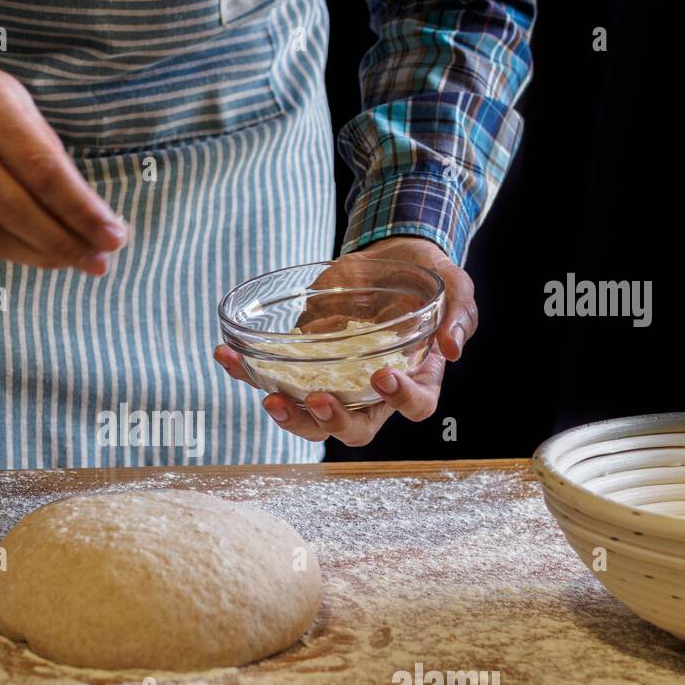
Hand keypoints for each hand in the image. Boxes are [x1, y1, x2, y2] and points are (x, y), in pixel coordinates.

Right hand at [0, 46, 126, 273]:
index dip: (81, 211)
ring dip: (43, 254)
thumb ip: (54, 162)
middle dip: (66, 241)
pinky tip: (41, 253)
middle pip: (17, 207)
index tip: (114, 237)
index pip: (42, 170)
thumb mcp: (19, 108)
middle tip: (100, 261)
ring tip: (77, 261)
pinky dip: (15, 251)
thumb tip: (98, 220)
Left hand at [213, 235, 476, 446]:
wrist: (385, 256)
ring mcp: (335, 382)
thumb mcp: (453, 285)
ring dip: (289, 418)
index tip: (382, 377)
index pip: (414, 407)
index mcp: (417, 379)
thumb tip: (452, 349)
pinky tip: (224, 355)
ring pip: (312, 419)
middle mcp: (372, 392)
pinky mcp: (302, 364)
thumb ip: (459, 314)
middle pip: (356, 429)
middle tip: (315, 400)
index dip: (400, 400)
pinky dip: (246, 372)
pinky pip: (273, 378)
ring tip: (269, 400)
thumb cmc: (424, 276)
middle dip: (333, 422)